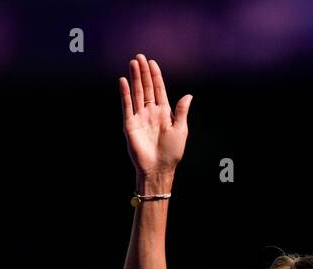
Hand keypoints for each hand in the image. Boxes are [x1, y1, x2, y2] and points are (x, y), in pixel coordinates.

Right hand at [119, 53, 191, 182]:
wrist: (159, 168)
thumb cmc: (172, 152)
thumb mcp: (181, 130)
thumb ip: (182, 111)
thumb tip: (189, 95)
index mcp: (164, 112)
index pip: (159, 89)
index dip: (156, 76)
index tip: (152, 62)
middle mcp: (150, 112)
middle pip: (147, 87)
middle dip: (143, 72)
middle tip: (140, 57)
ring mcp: (140, 117)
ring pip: (137, 93)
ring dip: (135, 78)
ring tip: (133, 63)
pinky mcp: (130, 124)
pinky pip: (127, 105)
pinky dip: (125, 93)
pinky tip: (123, 81)